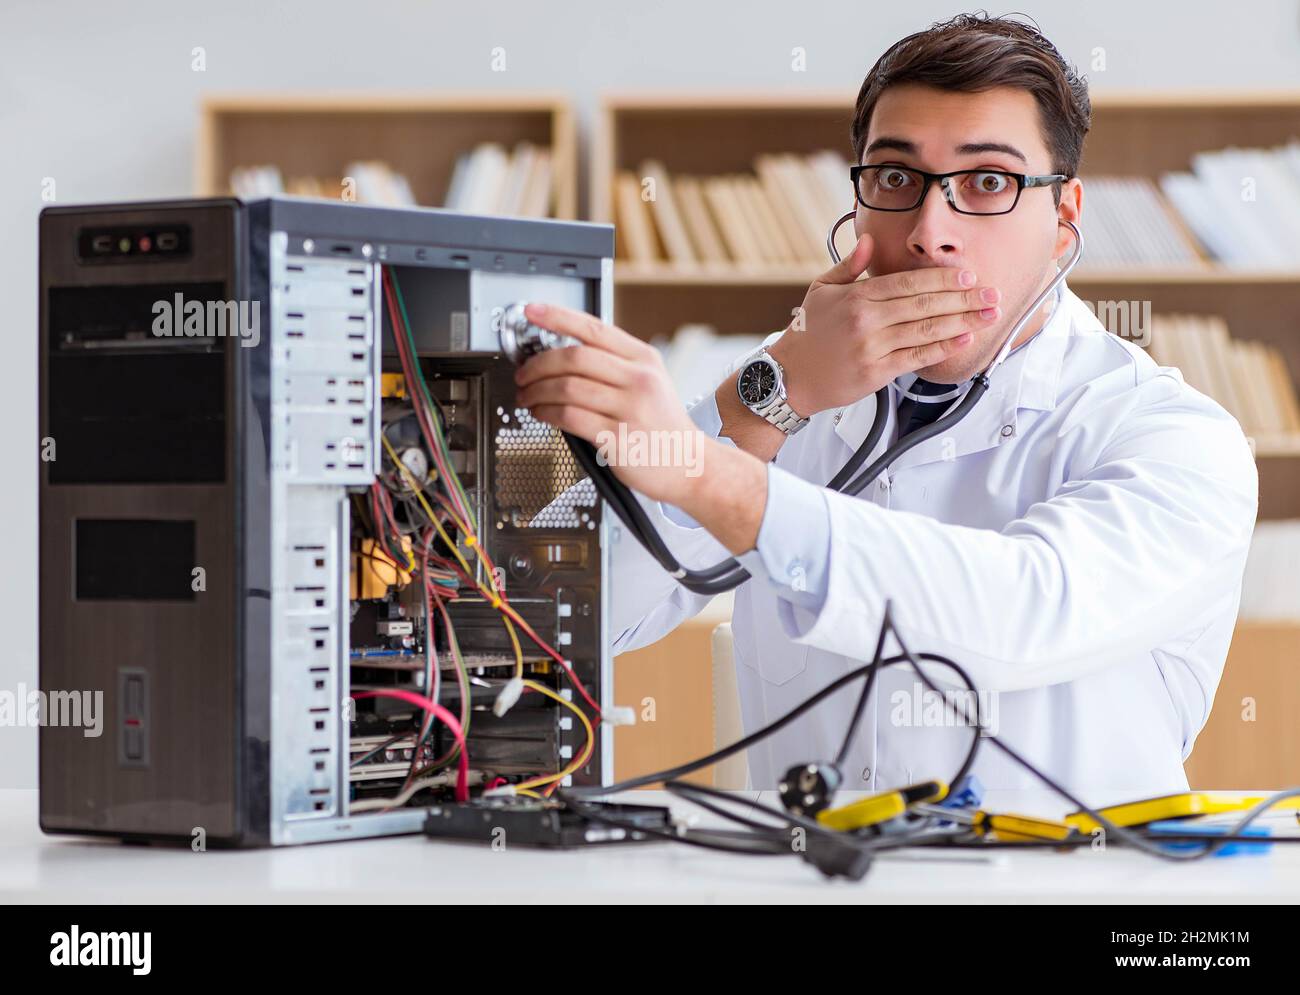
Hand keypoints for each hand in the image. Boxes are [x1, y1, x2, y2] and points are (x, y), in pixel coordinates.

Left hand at [513, 303, 725, 508]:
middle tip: (523, 374)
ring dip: (536, 391)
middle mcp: (639, 380)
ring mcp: (629, 409)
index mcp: (644, 359)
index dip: (557, 317)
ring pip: (567, 388)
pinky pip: (569, 417)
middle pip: (574, 358)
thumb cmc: (662, 426)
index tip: (531, 312)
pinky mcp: (617, 438)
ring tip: (527, 397)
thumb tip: (563, 354)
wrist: (689, 464)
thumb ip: (615, 364)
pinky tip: (541, 414)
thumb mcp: (650, 382)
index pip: (593, 329)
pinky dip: (546, 413)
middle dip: (537, 365)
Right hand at [768, 233, 1000, 416]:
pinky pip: (916, 358)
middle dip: (963, 298)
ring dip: (963, 322)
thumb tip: (868, 241)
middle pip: (924, 305)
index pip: (907, 283)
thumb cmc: (806, 333)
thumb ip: (849, 266)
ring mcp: (872, 348)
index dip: (941, 278)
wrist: (789, 377)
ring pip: (926, 331)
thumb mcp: (820, 290)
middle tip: (991, 293)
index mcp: (856, 297)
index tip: (967, 275)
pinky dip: (943, 349)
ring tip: (988, 315)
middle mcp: (866, 321)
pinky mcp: (876, 373)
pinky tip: (964, 339)